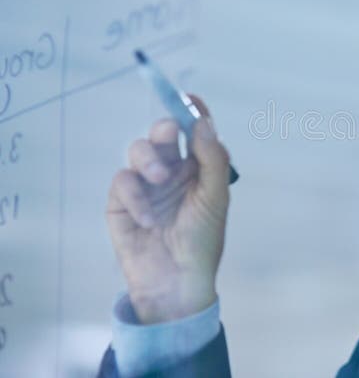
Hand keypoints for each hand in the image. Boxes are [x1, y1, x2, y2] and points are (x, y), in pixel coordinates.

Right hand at [106, 95, 230, 323]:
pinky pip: (122, 180)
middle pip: (162, 133)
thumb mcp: (215, 198)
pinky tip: (147, 217)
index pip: (193, 131)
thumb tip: (203, 122)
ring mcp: (145, 184)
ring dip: (149, 160)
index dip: (190, 111)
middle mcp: (171, 170)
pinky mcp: (122, 202)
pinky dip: (135, 195)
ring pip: (139, 149)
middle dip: (164, 128)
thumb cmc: (202, 240)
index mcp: (198, 167)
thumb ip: (212, 159)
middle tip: (169, 134)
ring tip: (160, 180)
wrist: (176, 282)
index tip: (189, 97)